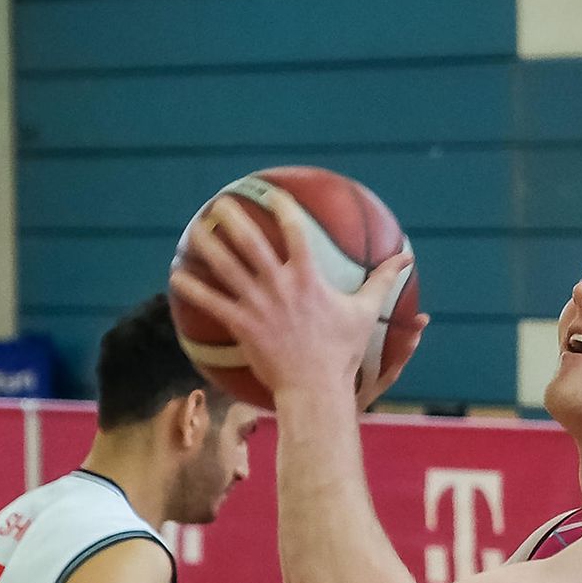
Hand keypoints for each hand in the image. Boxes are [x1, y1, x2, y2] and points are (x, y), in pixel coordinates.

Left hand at [168, 189, 423, 408]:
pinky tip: (176, 276)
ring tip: (194, 229)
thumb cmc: (342, 353)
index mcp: (308, 277)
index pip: (294, 231)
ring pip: (226, 267)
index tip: (271, 193)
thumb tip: (406, 258)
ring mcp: (258, 304)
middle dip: (233, 219)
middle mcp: (279, 285)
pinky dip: (192, 289)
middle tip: (220, 204)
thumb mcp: (366, 313)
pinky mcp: (242, 325)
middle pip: (250, 242)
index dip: (282, 208)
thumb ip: (382, 281)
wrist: (315, 388)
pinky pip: (212, 303)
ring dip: (207, 246)